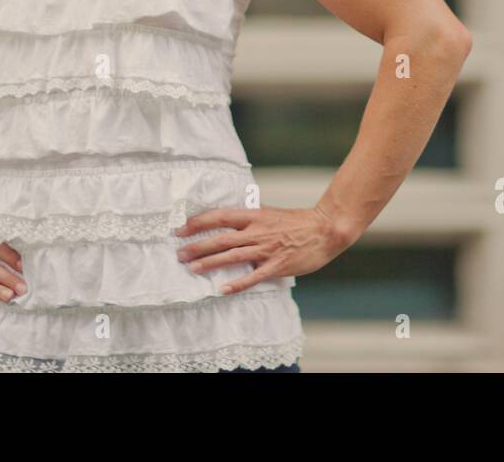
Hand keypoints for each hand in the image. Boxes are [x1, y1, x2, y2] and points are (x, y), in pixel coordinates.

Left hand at [174, 205, 350, 295]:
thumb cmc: (295, 222)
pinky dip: (238, 283)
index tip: (181, 229)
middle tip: (179, 254)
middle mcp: (256, 231)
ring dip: (210, 263)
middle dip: (197, 246)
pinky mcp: (277, 265)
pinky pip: (254, 276)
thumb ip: (249, 220)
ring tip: (193, 268)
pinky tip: (223, 289)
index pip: (219, 217)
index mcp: (253, 216)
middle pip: (221, 238)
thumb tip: (226, 223)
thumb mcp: (268, 214)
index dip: (198, 223)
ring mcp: (266, 249)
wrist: (324, 229)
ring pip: (232, 256)